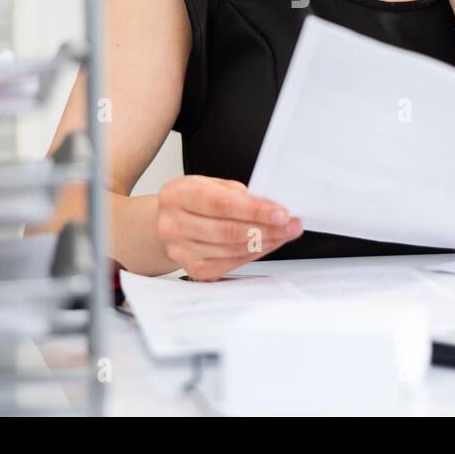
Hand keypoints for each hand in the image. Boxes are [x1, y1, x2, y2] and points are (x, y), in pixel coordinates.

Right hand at [155, 175, 303, 280]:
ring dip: (265, 242)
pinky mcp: (193, 269)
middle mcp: (174, 224)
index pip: (220, 203)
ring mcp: (181, 250)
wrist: (163, 226)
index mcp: (177, 195)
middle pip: (227, 230)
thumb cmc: (190, 202)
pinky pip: (230, 264)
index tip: (280, 212)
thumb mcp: (208, 185)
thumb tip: (270, 205)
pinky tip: (267, 244)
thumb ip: (235, 193)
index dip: (253, 210)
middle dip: (266, 228)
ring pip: (232, 249)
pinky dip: (253, 254)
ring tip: (285, 233)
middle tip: (291, 225)